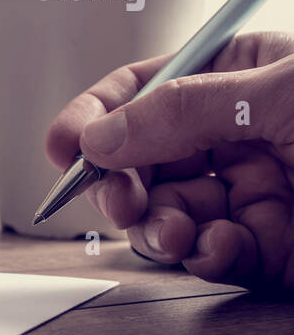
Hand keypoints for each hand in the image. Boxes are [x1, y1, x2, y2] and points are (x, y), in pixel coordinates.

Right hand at [45, 32, 293, 289]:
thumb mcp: (282, 92)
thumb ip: (186, 109)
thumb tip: (100, 137)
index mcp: (240, 76)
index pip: (143, 88)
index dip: (95, 116)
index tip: (63, 148)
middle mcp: (240, 135)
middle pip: (140, 158)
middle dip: (120, 184)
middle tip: (121, 202)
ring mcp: (253, 192)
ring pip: (165, 212)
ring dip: (157, 228)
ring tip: (175, 234)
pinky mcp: (269, 248)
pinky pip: (210, 255)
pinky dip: (204, 258)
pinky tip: (221, 248)